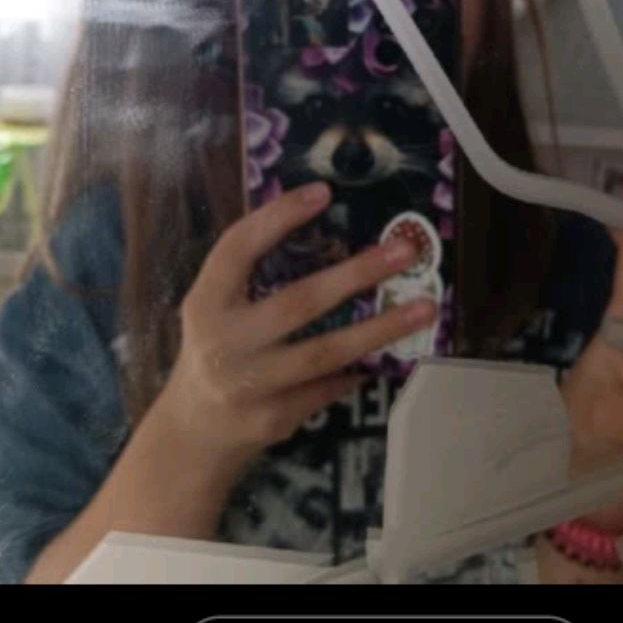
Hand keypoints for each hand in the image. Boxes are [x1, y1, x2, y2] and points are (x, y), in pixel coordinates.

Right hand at [163, 181, 433, 489]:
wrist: (196, 429)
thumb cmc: (218, 348)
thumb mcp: (216, 306)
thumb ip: (253, 272)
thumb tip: (327, 224)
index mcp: (206, 301)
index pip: (238, 248)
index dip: (277, 217)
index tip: (323, 192)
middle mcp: (224, 340)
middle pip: (298, 303)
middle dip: (357, 274)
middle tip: (406, 251)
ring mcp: (251, 383)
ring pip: (325, 352)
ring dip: (380, 329)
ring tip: (425, 307)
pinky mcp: (275, 416)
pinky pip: (330, 386)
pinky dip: (360, 368)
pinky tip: (387, 355)